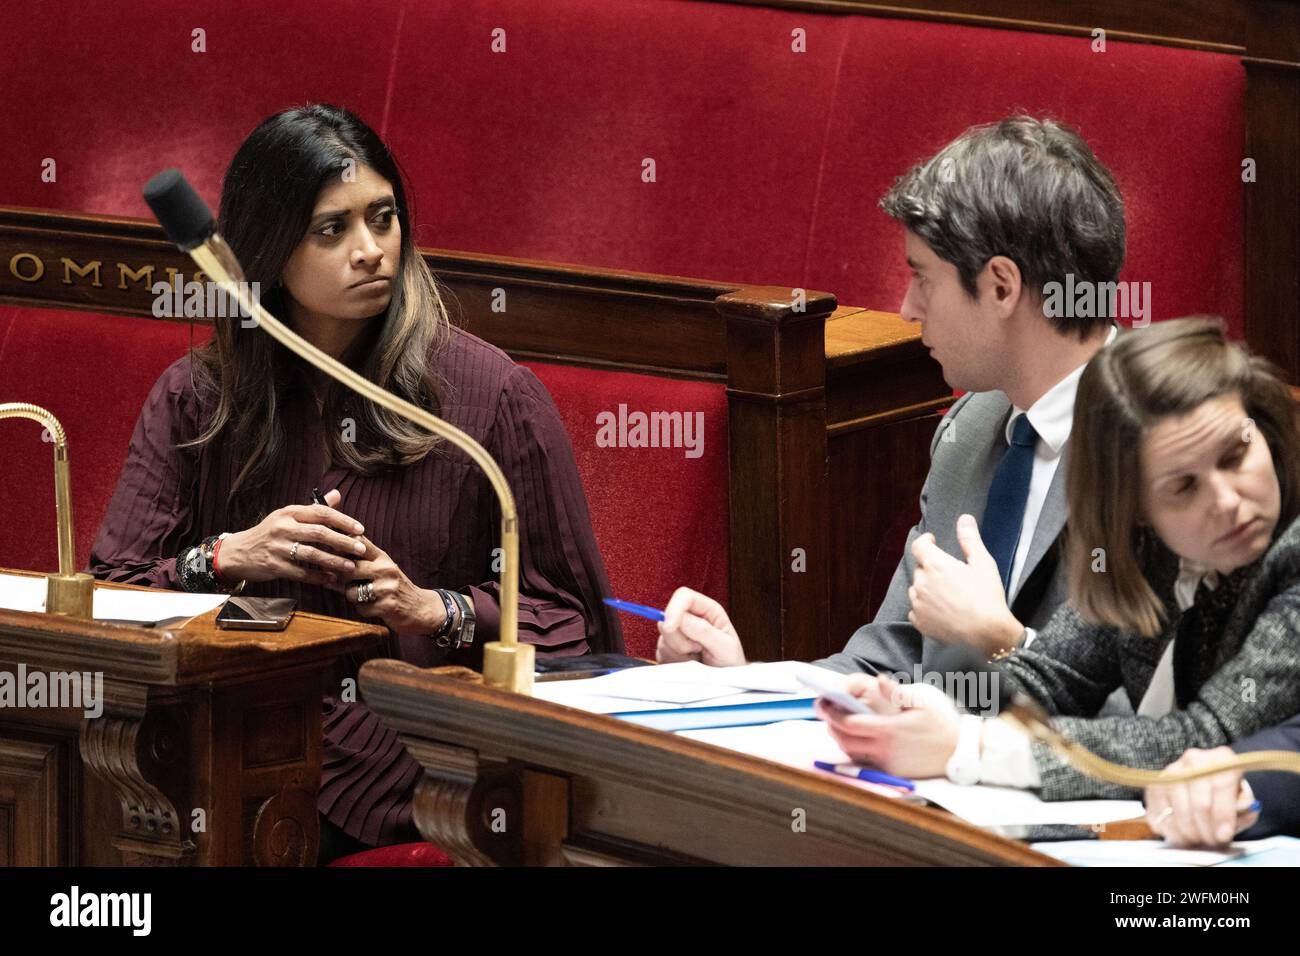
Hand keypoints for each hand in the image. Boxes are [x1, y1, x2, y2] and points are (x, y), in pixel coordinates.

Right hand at [219, 488, 366, 586]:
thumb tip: (337, 494)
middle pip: (319, 533)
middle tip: (361, 549)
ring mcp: (277, 547)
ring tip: (351, 567)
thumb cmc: (269, 533)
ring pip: (312, 554)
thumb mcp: (287, 516)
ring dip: (334, 561)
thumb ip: (314, 508)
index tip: (360, 529)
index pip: (321, 513)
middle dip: (343, 541)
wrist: (238, 552)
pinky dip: (318, 577)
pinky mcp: (273, 566)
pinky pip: (301, 572)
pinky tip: (331, 579)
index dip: (343, 521)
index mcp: (289, 512)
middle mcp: (283, 527)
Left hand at [337, 535, 447, 638]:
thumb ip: (360, 563)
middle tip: (346, 583)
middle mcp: (386, 569)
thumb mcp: (382, 569)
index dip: (342, 544)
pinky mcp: (388, 605)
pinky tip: (373, 608)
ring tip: (363, 597)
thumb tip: (328, 560)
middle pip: (349, 568)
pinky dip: (363, 610)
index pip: (359, 543)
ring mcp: (387, 587)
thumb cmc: (395, 588)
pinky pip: (361, 608)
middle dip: (343, 579)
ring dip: (353, 598)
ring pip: (352, 592)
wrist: (421, 609)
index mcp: (383, 558)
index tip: (331, 548)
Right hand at [655, 587, 745, 666]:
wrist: (727, 682)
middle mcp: (691, 618)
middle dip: (679, 639)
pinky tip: (689, 663)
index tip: (670, 626)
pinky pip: (661, 652)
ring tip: (697, 657)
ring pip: (663, 637)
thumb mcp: (725, 647)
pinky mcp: (669, 648)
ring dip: (679, 652)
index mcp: (708, 610)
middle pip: (668, 617)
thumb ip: (705, 631)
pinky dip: (674, 661)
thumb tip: (682, 619)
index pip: (684, 597)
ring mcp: (679, 633)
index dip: (674, 609)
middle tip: (698, 649)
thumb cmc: (731, 661)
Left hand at [814, 674, 960, 777]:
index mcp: (890, 730)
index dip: (832, 714)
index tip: (823, 703)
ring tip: (838, 723)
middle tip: (825, 713)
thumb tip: (880, 679)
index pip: (850, 723)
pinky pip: (864, 762)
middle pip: (845, 740)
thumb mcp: (923, 700)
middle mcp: (885, 750)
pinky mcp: (892, 773)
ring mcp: (888, 764)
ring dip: (840, 738)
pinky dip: (854, 750)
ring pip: (852, 753)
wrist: (960, 751)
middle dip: (831, 726)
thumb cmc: (942, 723)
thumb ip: (897, 691)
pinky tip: (855, 737)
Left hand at [908, 513, 1024, 656]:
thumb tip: (964, 519)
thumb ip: (970, 539)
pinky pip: (917, 609)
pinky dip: (925, 607)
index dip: (925, 541)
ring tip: (947, 593)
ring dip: (927, 587)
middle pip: (920, 568)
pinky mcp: (919, 622)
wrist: (986, 634)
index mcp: (935, 565)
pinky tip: (942, 610)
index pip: (918, 546)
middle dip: (931, 566)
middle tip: (950, 574)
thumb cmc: (986, 597)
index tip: (933, 542)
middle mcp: (921, 583)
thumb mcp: (982, 563)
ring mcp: (918, 604)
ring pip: (917, 589)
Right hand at [1144, 746, 1258, 847]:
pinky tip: (1179, 835)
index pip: (1222, 784)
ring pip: (1179, 807)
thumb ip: (1243, 808)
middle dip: (1206, 827)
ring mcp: (1173, 770)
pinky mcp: (1156, 783)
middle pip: (1200, 800)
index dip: (1223, 813)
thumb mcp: (1244, 801)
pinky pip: (1159, 809)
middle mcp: (1195, 759)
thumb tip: (1231, 817)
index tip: (1224, 834)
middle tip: (1212, 841)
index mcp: (1222, 759)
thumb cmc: (1227, 798)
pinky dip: (1169, 827)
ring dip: (1188, 830)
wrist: (1207, 789)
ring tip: (1197, 840)